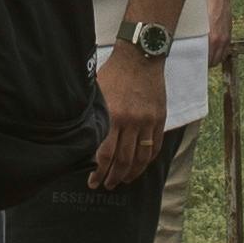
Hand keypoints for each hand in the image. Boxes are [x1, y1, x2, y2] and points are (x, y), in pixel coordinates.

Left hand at [89, 45, 165, 187]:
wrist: (140, 57)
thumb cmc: (114, 73)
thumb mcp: (98, 92)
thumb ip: (95, 116)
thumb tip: (84, 139)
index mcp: (112, 115)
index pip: (104, 154)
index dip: (98, 172)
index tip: (92, 181)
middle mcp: (131, 122)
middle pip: (123, 160)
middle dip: (113, 177)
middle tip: (106, 186)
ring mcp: (147, 122)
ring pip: (140, 158)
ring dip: (131, 174)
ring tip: (122, 181)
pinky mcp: (159, 119)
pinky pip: (154, 147)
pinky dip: (147, 161)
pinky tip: (139, 167)